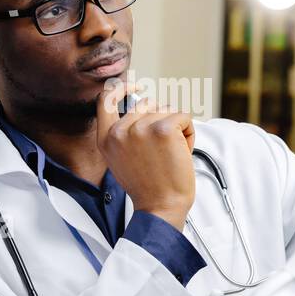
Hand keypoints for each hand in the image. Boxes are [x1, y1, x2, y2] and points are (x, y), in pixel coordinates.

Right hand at [95, 82, 195, 230]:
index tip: (135, 87)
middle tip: (162, 151)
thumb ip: (124, 134)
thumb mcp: (122, 159)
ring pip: (167, 111)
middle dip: (160, 121)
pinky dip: (189, 133)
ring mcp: (141, 128)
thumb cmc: (148, 188)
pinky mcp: (163, 128)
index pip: (105, 100)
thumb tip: (140, 105)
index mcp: (106, 139)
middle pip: (147, 104)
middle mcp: (120, 131)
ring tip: (171, 155)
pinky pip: (184, 117)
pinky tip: (182, 153)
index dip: (121, 89)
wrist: (161, 208)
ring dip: (176, 129)